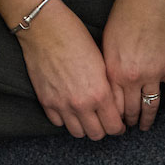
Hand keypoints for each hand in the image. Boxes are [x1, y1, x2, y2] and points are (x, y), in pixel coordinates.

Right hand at [13, 0, 124, 139]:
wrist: (45, 30)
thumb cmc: (76, 39)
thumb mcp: (102, 64)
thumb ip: (108, 90)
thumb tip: (114, 108)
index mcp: (100, 94)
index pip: (114, 127)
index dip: (119, 128)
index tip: (119, 125)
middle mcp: (81, 104)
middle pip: (96, 135)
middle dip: (103, 130)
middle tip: (104, 122)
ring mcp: (61, 105)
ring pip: (77, 133)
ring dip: (84, 127)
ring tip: (87, 117)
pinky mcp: (46, 102)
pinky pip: (58, 123)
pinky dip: (65, 119)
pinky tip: (69, 109)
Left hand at [102, 0, 164, 129]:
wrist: (147, 3)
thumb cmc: (123, 18)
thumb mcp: (105, 45)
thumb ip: (107, 69)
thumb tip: (106, 87)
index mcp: (114, 72)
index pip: (113, 105)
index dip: (114, 116)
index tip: (113, 122)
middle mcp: (133, 78)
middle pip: (132, 109)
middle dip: (129, 121)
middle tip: (128, 127)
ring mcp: (154, 75)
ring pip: (151, 106)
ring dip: (147, 119)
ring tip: (144, 127)